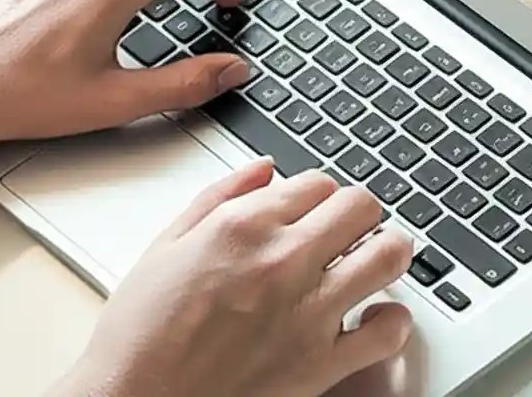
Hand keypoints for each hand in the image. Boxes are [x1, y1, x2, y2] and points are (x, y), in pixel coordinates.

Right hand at [55, 161, 414, 396]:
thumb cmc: (140, 335)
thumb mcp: (166, 246)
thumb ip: (219, 197)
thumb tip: (263, 167)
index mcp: (243, 227)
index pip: (317, 183)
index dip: (319, 195)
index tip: (314, 210)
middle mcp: (282, 261)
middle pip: (361, 206)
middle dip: (358, 213)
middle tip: (349, 230)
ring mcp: (308, 312)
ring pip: (389, 255)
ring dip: (387, 251)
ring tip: (374, 260)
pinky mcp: (321, 363)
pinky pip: (389, 331)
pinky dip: (392, 321)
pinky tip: (375, 317)